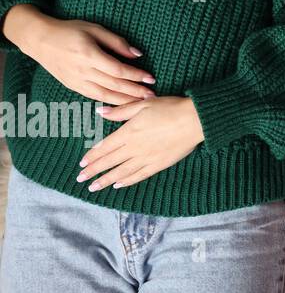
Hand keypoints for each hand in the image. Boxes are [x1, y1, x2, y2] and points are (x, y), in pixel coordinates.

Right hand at [2, 3, 155, 103]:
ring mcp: (76, 81)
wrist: (40, 40)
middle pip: (114, 85)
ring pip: (104, 95)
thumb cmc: (69, 31)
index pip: (118, 70)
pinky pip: (94, 96)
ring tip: (140, 103)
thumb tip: (137, 55)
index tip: (151, 78)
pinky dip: (109, 101)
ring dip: (124, 101)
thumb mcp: (95, 29)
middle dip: (135, 92)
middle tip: (152, 96)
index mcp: (89, 55)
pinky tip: (121, 103)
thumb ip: (116, 42)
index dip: (136, 75)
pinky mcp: (72, 86)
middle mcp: (82, 71)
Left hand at [77, 96, 203, 190]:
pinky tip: (119, 184)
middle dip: (93, 171)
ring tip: (94, 187)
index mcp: (129, 132)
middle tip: (80, 179)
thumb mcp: (143, 104)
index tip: (82, 164)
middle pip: (109, 162)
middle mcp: (135, 148)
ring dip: (106, 180)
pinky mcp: (159, 164)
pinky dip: (127, 181)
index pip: (105, 147)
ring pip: (121, 172)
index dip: (92, 156)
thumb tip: (100, 112)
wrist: (195, 120)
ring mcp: (147, 158)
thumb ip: (121, 111)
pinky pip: (139, 175)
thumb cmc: (170, 108)